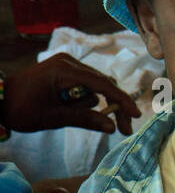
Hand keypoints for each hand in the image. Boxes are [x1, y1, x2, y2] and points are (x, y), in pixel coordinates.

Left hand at [4, 54, 138, 134]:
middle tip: (122, 129)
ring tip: (66, 115)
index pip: (102, 85)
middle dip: (112, 107)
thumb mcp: (53, 118)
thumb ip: (84, 119)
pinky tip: (70, 108)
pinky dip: (84, 100)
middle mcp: (69, 63)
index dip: (121, 101)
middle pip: (103, 85)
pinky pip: (85, 86)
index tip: (135, 116)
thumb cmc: (20, 109)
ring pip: (94, 88)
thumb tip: (112, 127)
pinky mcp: (65, 71)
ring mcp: (67, 65)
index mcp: (64, 70)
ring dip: (90, 106)